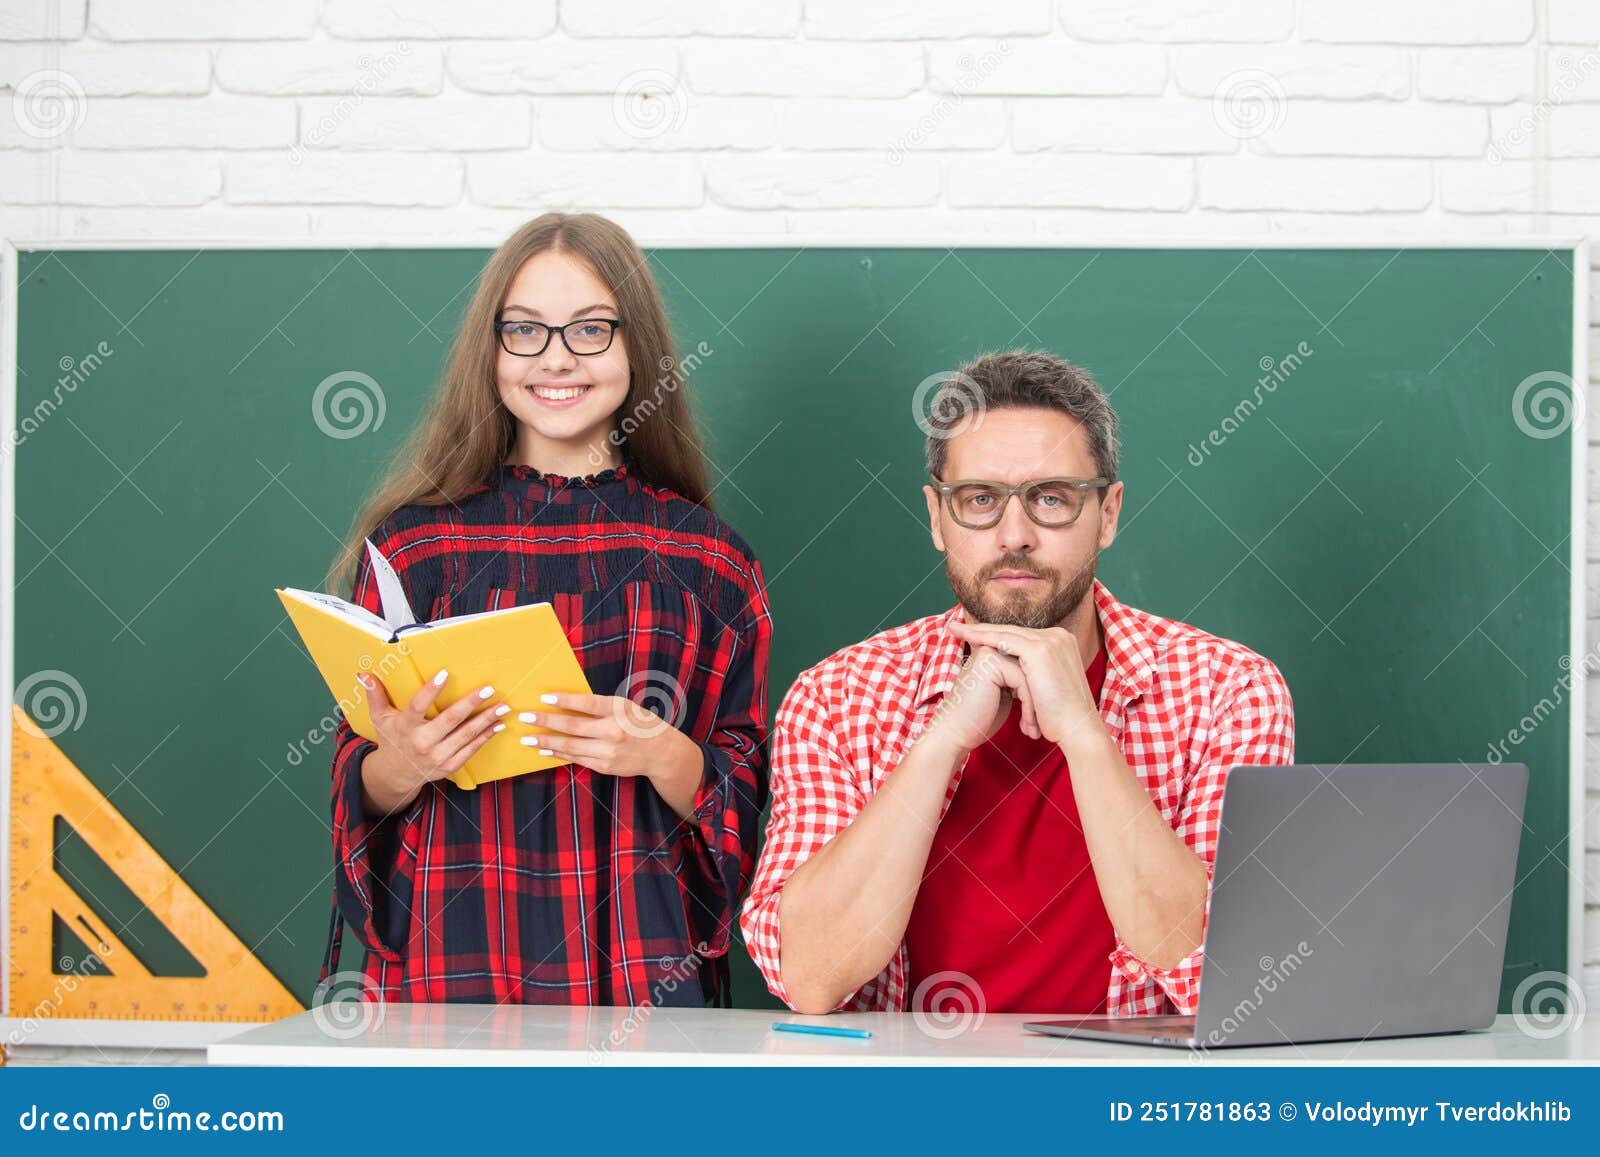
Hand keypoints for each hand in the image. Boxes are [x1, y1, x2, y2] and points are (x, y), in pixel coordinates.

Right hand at [359, 669, 508, 809]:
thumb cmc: (391, 739)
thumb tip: (363, 674)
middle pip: (449, 720)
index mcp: (405, 727)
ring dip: (486, 720)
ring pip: (465, 735)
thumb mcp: (380, 718)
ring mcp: (437, 756)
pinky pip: (470, 750)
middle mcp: (422, 742)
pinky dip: (485, 737)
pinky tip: (497, 725)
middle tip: (488, 689)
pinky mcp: (449, 766)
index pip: (418, 706)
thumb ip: (375, 695)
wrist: (397, 774)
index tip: (445, 673)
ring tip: (502, 706)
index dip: (431, 690)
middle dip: (470, 704)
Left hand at [520, 693, 703, 817]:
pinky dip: (559, 753)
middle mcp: (613, 730)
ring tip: (528, 737)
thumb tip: (566, 702)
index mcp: (619, 709)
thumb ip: (601, 706)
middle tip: (525, 717)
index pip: (587, 703)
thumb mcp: (625, 706)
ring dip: (546, 741)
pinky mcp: (605, 765)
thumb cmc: (640, 723)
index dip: (564, 699)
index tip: (543, 696)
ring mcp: (609, 750)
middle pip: (573, 725)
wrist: (662, 752)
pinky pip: (577, 758)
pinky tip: (545, 750)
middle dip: (546, 721)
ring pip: (571, 745)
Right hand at [923, 641, 1033, 753]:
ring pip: (1031, 676)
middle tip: (1041, 727)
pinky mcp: (990, 662)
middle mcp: (991, 647)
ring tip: (1034, 730)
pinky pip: (1024, 682)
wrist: (955, 734)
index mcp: (993, 652)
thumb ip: (1019, 678)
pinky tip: (1028, 727)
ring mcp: (989, 652)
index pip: (1029, 666)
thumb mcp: (1005, 694)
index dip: (1037, 693)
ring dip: (1035, 706)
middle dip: (1039, 699)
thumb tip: (1045, 677)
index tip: (1040, 720)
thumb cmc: (980, 718)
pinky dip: (1029, 708)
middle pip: (1032, 669)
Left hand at [946, 621, 1099, 745]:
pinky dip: (984, 638)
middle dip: (982, 629)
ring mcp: (1051, 640)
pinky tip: (968, 638)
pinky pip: (1004, 640)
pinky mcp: (1041, 650)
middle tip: (955, 626)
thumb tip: (1013, 677)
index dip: (995, 635)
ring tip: (954, 630)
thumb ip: (1034, 674)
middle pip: (1012, 631)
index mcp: (1061, 643)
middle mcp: (1059, 636)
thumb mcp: (1047, 687)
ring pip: (1005, 633)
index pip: (1021, 636)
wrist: (1078, 730)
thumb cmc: (1061, 717)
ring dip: (978, 631)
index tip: (972, 635)